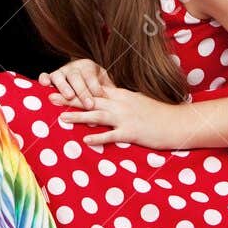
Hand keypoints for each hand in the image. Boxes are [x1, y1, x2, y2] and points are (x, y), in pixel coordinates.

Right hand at [39, 59, 112, 108]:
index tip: (101, 100)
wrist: (80, 75)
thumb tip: (113, 106)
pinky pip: (45, 76)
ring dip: (64, 87)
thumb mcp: (102, 84)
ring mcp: (60, 71)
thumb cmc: (93, 84)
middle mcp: (73, 67)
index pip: (91, 77)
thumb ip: (107, 93)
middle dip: (83, 92)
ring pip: (60, 76)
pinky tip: (45, 85)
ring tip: (69, 97)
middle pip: (76, 77)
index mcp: (87, 66)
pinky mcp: (49, 76)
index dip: (95, 89)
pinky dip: (44, 79)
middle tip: (89, 105)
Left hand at [57, 86, 186, 148]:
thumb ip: (120, 100)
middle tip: (49, 97)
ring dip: (78, 117)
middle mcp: (120, 104)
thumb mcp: (137, 101)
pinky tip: (85, 141)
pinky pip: (112, 135)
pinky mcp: (131, 132)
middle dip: (69, 99)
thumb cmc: (158, 114)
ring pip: (97, 115)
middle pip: (90, 100)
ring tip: (60, 118)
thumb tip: (105, 100)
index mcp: (121, 95)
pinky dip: (98, 138)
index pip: (93, 89)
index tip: (59, 86)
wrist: (178, 122)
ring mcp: (125, 118)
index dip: (75, 88)